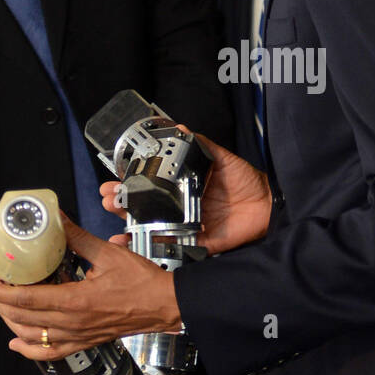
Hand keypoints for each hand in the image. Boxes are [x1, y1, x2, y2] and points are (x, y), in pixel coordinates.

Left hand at [0, 214, 180, 359]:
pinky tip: (16, 343)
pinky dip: (28, 350)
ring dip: (9, 321)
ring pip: (30, 336)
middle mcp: (71, 324)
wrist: (164, 306)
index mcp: (74, 301)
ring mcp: (76, 336)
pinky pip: (49, 353)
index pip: (25, 299)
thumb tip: (57, 218)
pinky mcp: (83, 343)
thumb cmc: (141, 282)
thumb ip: (77, 237)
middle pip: (21, 318)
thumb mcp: (108, 253)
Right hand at [97, 131, 270, 254]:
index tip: (112, 182)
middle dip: (121, 203)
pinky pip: (171, 248)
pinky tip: (129, 245)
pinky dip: (150, 248)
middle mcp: (181, 207)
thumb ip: (200, 144)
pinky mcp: (197, 244)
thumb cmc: (245, 180)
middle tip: (107, 199)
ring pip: (151, 228)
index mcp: (183, 187)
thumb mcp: (220, 158)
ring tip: (113, 215)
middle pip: (144, 208)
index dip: (130, 184)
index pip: (150, 186)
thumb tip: (179, 126)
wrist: (267, 203)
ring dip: (128, 224)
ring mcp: (186, 226)